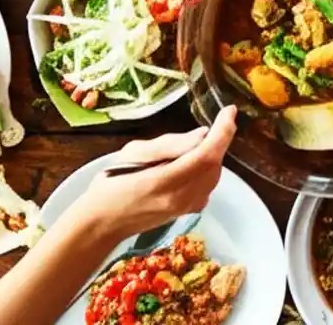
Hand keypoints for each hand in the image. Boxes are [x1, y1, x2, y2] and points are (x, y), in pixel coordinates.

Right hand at [75, 105, 237, 240]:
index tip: (229, 111)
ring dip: (214, 154)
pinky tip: (195, 161)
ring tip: (202, 141)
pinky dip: (209, 168)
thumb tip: (202, 135)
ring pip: (214, 176)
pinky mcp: (188, 212)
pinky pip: (208, 185)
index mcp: (164, 182)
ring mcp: (186, 208)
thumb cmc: (112, 182)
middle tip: (216, 122)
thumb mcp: (133, 153)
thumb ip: (169, 145)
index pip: (205, 155)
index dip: (222, 132)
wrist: (103, 222)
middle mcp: (181, 199)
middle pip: (214, 165)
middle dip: (219, 141)